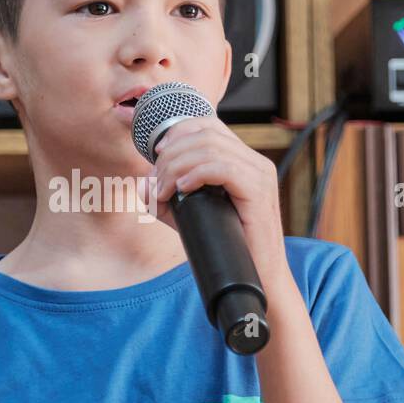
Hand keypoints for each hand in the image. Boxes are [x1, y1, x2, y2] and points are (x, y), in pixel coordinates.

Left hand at [147, 116, 289, 284]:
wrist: (258, 277)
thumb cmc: (228, 247)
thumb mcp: (192, 215)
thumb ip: (167, 198)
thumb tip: (143, 185)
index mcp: (243, 160)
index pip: (208, 125)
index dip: (177, 133)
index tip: (156, 156)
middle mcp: (255, 162)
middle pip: (204, 134)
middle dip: (170, 156)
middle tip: (156, 184)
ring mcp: (260, 174)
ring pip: (209, 149)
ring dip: (176, 167)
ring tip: (163, 192)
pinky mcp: (259, 192)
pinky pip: (223, 168)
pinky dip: (196, 174)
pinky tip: (182, 188)